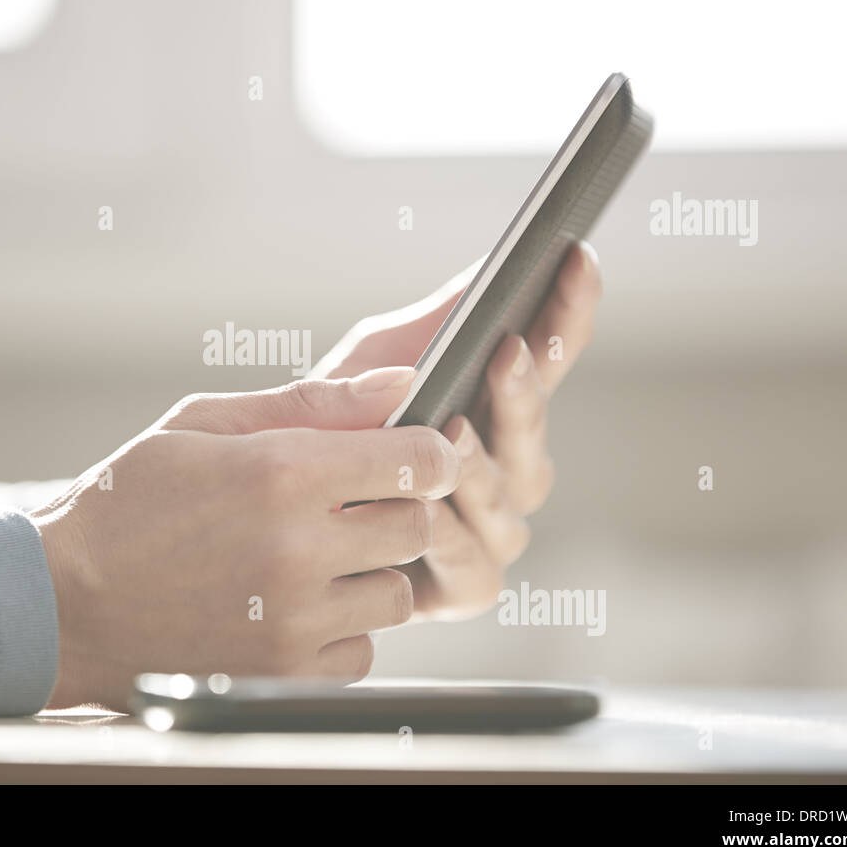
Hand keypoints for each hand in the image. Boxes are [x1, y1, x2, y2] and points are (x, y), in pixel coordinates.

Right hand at [33, 367, 460, 708]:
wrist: (62, 604)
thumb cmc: (126, 504)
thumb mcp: (204, 424)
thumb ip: (311, 402)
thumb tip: (400, 381)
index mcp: (280, 472)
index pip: (418, 459)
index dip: (425, 453)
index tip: (412, 457)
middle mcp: (297, 548)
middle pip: (416, 525)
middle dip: (391, 510)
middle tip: (342, 508)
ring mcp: (293, 620)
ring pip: (395, 593)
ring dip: (367, 573)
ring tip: (306, 559)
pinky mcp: (284, 674)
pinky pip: (362, 650)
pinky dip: (339, 628)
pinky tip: (290, 606)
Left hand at [314, 241, 603, 619]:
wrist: (269, 510)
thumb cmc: (330, 428)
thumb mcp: (374, 359)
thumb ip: (432, 323)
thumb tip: (486, 272)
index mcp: (493, 412)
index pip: (548, 358)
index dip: (567, 313)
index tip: (577, 257)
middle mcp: (503, 474)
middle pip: (535, 436)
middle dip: (525, 392)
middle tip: (506, 349)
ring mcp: (486, 533)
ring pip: (511, 502)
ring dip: (484, 464)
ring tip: (453, 429)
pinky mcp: (457, 589)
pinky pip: (474, 567)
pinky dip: (452, 535)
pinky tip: (427, 506)